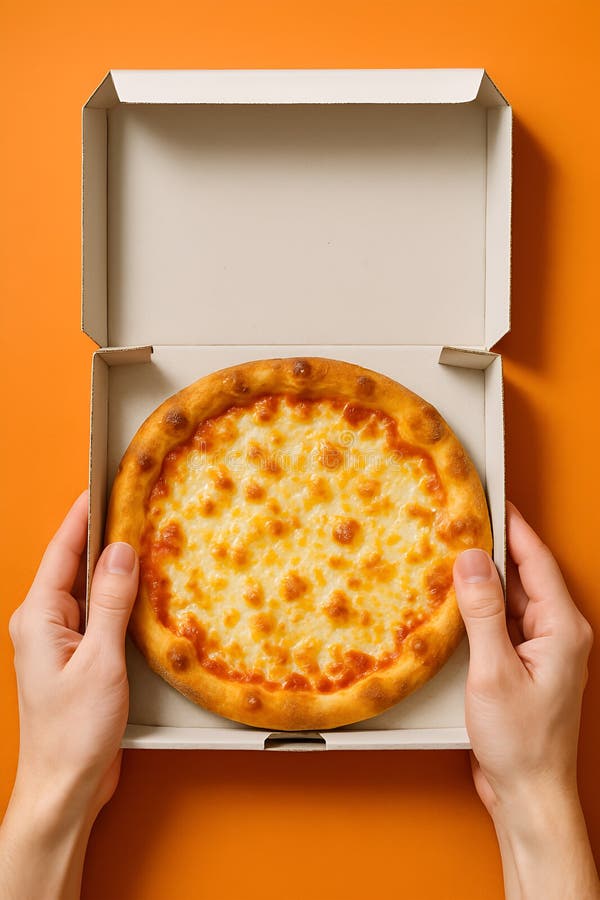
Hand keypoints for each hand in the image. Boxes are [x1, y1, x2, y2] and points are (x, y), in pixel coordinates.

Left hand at [0, 491, 138, 899]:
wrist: (66, 787)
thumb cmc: (75, 731)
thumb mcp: (100, 660)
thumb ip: (111, 602)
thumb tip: (121, 549)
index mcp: (39, 616)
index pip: (63, 550)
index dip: (83, 514)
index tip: (104, 484)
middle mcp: (44, 622)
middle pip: (74, 564)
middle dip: (102, 533)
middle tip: (135, 504)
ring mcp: (60, 640)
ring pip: (88, 588)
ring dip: (113, 566)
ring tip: (144, 537)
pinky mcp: (78, 657)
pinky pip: (97, 612)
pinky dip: (118, 596)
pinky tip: (142, 589)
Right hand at [453, 501, 598, 898]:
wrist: (528, 793)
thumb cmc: (521, 742)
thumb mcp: (494, 671)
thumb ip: (482, 612)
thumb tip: (469, 561)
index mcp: (562, 628)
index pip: (536, 561)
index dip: (513, 527)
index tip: (492, 499)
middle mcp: (557, 633)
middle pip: (523, 576)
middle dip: (492, 549)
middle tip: (460, 521)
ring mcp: (542, 650)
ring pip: (511, 599)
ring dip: (483, 580)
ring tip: (450, 554)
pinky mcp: (524, 665)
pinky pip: (502, 622)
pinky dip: (480, 608)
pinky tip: (455, 601)